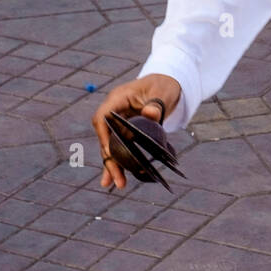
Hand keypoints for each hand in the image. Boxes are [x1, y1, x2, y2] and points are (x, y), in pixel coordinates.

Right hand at [92, 75, 182, 191]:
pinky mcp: (127, 132)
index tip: (110, 153)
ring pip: (112, 146)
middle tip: (117, 179)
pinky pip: (121, 149)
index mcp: (118, 98)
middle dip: (110, 159)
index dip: (104, 136)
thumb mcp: (162, 92)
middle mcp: (114, 112)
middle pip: (106, 137)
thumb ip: (156, 104)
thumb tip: (150, 114)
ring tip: (118, 185)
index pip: (103, 118)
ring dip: (114, 165)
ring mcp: (119, 123)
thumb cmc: (163, 85)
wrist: (167, 85)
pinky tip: (119, 180)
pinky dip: (121, 163)